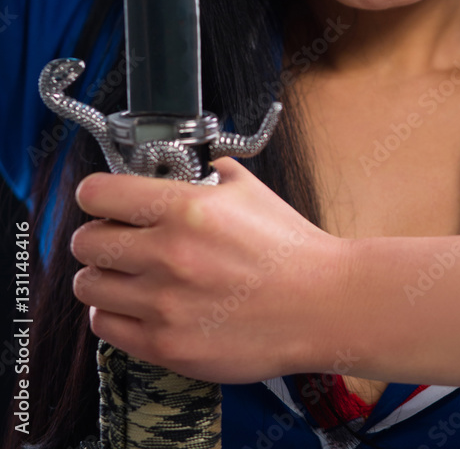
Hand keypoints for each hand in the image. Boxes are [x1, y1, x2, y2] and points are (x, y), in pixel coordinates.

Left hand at [70, 158, 349, 383]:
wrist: (321, 304)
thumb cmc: (289, 250)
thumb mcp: (249, 190)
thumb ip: (209, 172)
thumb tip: (183, 166)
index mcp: (184, 208)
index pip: (97, 194)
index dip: (95, 194)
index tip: (101, 199)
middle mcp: (167, 254)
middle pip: (85, 241)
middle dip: (98, 235)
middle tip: (117, 238)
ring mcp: (163, 304)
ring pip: (89, 285)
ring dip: (104, 276)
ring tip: (127, 274)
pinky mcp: (166, 345)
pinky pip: (105, 325)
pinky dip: (114, 311)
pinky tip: (137, 303)